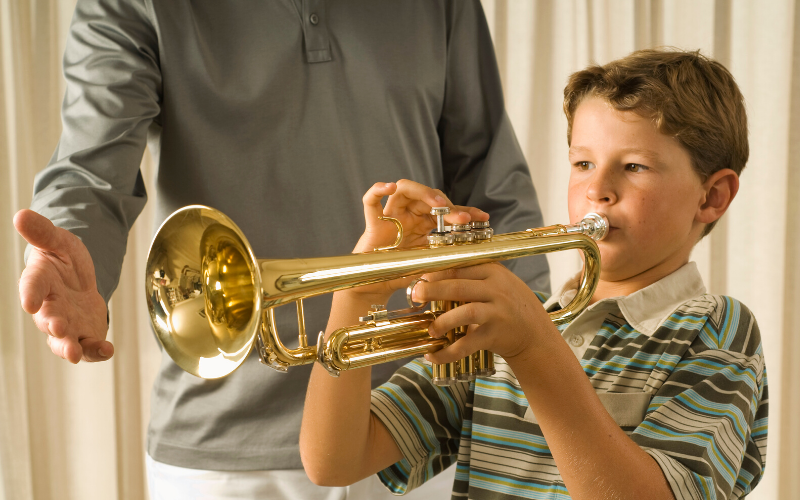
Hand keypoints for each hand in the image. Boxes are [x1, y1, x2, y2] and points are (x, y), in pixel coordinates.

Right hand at [14, 209, 111, 362]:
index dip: (29, 295)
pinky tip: (107, 350)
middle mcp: (49, 307)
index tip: (29, 303)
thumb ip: (42, 232)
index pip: (32, 287)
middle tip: (58, 328)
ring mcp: (67, 324)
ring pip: (63, 341)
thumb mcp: (59, 241)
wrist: (79, 279)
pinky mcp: (84, 334)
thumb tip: (21, 215)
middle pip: (47, 319)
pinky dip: (96, 351)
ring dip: (67, 347)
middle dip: (52, 325)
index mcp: (40, 282)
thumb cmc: (64, 260)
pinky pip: (88, 347)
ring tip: (73, 354)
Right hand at [349, 180, 488, 301]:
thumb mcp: (431, 264)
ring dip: (423, 192)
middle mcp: (408, 215)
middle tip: (463, 219)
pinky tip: (388, 187)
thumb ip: (447, 257)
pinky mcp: (373, 224)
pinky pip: (370, 201)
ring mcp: (391, 217)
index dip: (465, 211)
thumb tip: (473, 256)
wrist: (376, 287)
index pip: (446, 211)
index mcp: (423, 223)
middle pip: (428, 197)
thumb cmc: (401, 274)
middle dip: (448, 206)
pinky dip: (377, 190)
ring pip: (404, 190)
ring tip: (438, 203)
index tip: (483, 217)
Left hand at [413, 263, 556, 363]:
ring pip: (465, 313)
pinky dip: (447, 352)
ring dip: (442, 321)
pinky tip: (432, 356)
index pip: (460, 266)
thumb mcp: (498, 282)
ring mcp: (497, 313)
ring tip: (430, 330)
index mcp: (494, 272)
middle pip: (459, 286)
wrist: (535, 334)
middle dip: (433, 290)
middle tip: (415, 295)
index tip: (420, 277)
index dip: (437, 272)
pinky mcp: (495, 335)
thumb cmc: (511, 305)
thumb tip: (431, 277)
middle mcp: (497, 290)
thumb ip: (473, 276)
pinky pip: (467, 344)